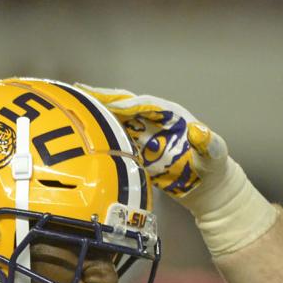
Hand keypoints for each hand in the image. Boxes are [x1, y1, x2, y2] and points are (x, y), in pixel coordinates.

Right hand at [78, 86, 228, 203]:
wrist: (209, 188)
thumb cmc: (214, 168)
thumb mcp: (214, 155)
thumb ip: (207, 144)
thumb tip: (198, 130)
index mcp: (169, 115)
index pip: (140, 104)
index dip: (120, 101)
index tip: (100, 100)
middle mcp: (153, 121)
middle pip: (122, 107)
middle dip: (99, 101)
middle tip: (73, 94)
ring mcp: (144, 136)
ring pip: (115, 122)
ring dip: (94, 118)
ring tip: (69, 112)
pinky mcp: (139, 151)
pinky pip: (116, 142)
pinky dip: (99, 139)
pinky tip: (80, 140)